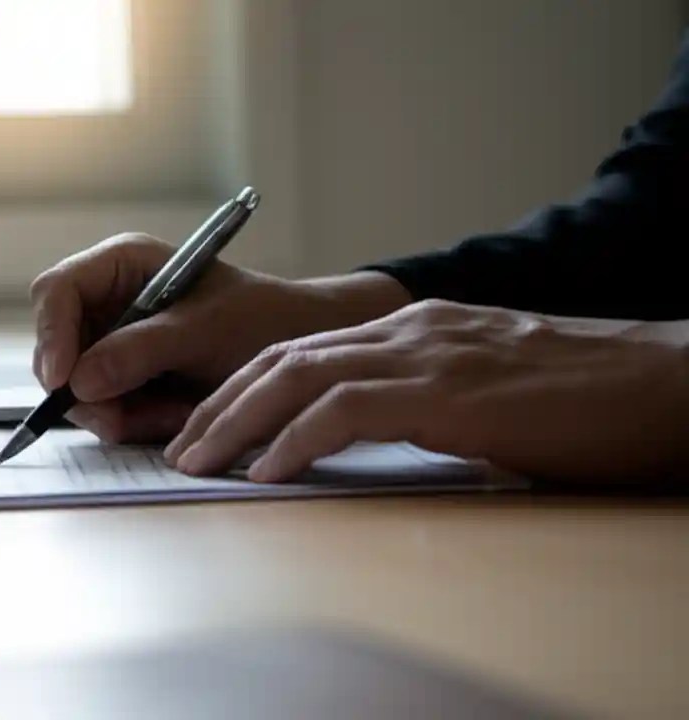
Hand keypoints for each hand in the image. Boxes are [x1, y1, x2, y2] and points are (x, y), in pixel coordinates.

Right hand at [30, 233, 409, 442]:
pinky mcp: (122, 381)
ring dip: (118, 412)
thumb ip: (141, 351)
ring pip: (76, 388)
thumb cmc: (261, 320)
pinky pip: (102, 410)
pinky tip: (173, 417)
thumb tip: (79, 381)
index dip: (51, 334)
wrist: (299, 354)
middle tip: (122, 420)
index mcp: (121, 266)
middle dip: (88, 389)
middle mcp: (107, 302)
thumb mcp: (205, 331)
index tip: (61, 381)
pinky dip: (133, 423)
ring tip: (173, 414)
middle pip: (57, 347)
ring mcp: (111, 344)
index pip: (57, 291)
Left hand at [165, 299, 688, 482]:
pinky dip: (295, 439)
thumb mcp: (480, 391)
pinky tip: (266, 471)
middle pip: (282, 358)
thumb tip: (364, 440)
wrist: (661, 384)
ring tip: (199, 463)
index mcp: (410, 330)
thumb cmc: (578, 399)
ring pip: (299, 376)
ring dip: (237, 422)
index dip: (244, 388)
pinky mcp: (447, 390)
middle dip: (222, 404)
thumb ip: (419, 401)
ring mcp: (425, 353)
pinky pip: (345, 408)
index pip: (301, 350)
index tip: (207, 427)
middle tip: (182, 447)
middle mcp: (406, 331)